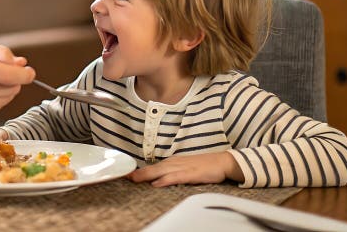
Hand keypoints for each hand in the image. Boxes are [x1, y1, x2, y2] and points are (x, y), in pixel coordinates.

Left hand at [128, 151, 242, 186]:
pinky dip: (165, 180)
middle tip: (124, 176)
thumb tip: (157, 179)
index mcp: (172, 162)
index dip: (139, 171)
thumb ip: (172, 173)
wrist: (222, 162)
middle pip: (153, 168)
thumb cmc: (204, 166)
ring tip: (134, 179)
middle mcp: (174, 163)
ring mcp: (182, 167)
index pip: (152, 167)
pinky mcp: (191, 174)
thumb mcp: (184, 168)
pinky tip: (157, 183)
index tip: (126, 174)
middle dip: (138, 173)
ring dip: (147, 175)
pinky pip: (176, 177)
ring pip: (161, 171)